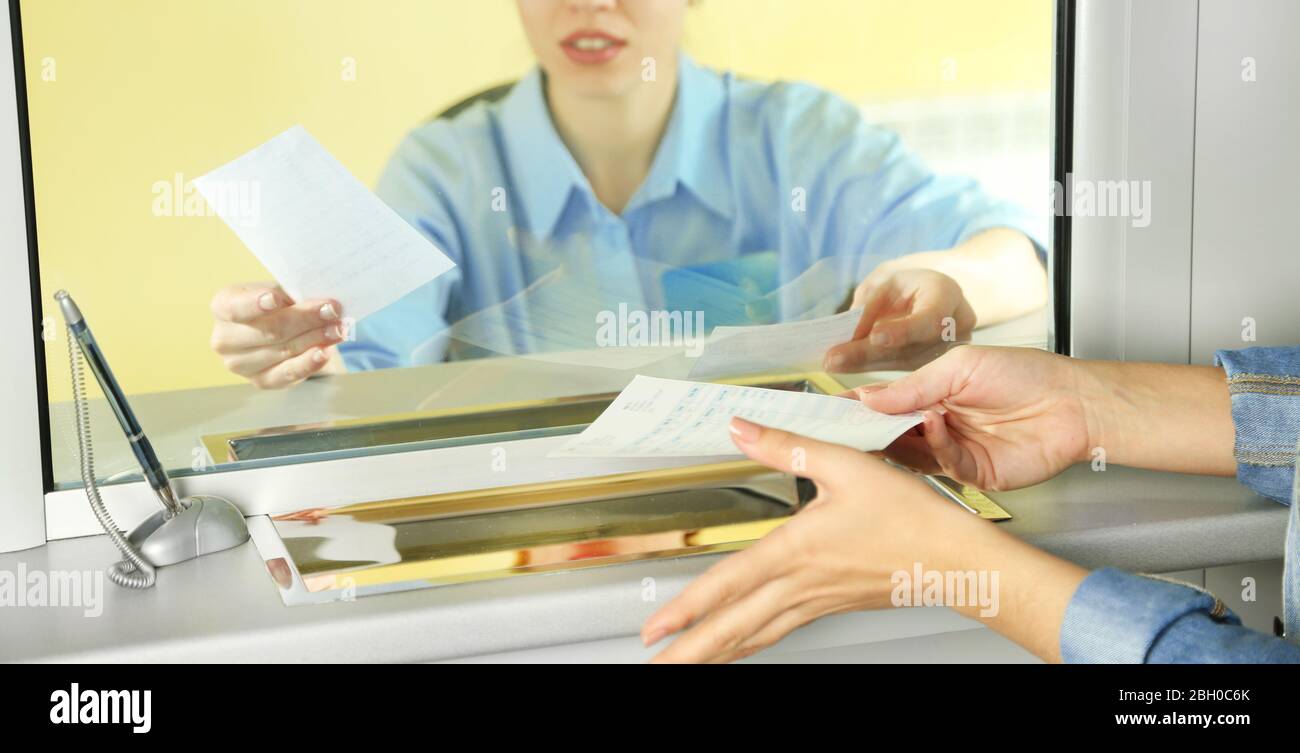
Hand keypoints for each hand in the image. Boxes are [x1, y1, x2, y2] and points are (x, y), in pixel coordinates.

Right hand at [210, 283, 345, 388]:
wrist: (276, 329)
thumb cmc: (276, 305)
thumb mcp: (278, 291)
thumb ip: (292, 296)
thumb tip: (323, 306)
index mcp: (223, 307)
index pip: (236, 307)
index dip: (255, 303)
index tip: (275, 299)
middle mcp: (224, 338)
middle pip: (270, 330)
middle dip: (306, 319)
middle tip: (333, 310)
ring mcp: (240, 364)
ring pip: (284, 350)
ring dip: (316, 338)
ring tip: (338, 329)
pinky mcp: (261, 381)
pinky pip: (288, 373)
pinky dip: (309, 363)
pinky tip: (324, 353)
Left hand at [640, 416, 985, 662]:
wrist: (955, 560)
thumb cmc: (910, 516)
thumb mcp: (846, 463)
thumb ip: (786, 444)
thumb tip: (740, 428)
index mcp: (797, 551)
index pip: (730, 584)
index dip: (688, 608)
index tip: (656, 628)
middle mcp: (800, 585)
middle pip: (733, 627)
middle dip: (689, 651)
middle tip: (654, 667)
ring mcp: (814, 602)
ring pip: (752, 636)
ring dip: (714, 654)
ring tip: (684, 666)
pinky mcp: (828, 606)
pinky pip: (776, 632)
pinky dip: (748, 644)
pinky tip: (738, 647)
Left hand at [824, 266, 975, 373]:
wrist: (927, 294)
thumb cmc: (904, 284)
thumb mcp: (885, 282)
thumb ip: (870, 306)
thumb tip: (850, 337)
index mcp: (946, 295)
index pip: (930, 317)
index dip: (903, 330)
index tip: (874, 337)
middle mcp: (954, 326)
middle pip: (911, 347)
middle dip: (869, 353)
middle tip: (833, 359)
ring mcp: (948, 350)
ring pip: (904, 364)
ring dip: (865, 365)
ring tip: (832, 363)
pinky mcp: (935, 368)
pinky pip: (902, 373)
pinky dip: (871, 370)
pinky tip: (844, 367)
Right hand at [858, 345, 1093, 490]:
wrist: (1075, 402)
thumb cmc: (1025, 374)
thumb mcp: (959, 366)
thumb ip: (913, 386)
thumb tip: (868, 398)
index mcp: (931, 397)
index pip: (885, 405)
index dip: (859, 408)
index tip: (831, 408)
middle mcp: (938, 426)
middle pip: (892, 435)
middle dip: (869, 430)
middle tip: (846, 426)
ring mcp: (955, 452)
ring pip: (911, 455)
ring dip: (898, 439)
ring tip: (888, 422)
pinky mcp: (974, 475)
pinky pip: (944, 465)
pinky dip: (936, 445)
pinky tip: (935, 423)